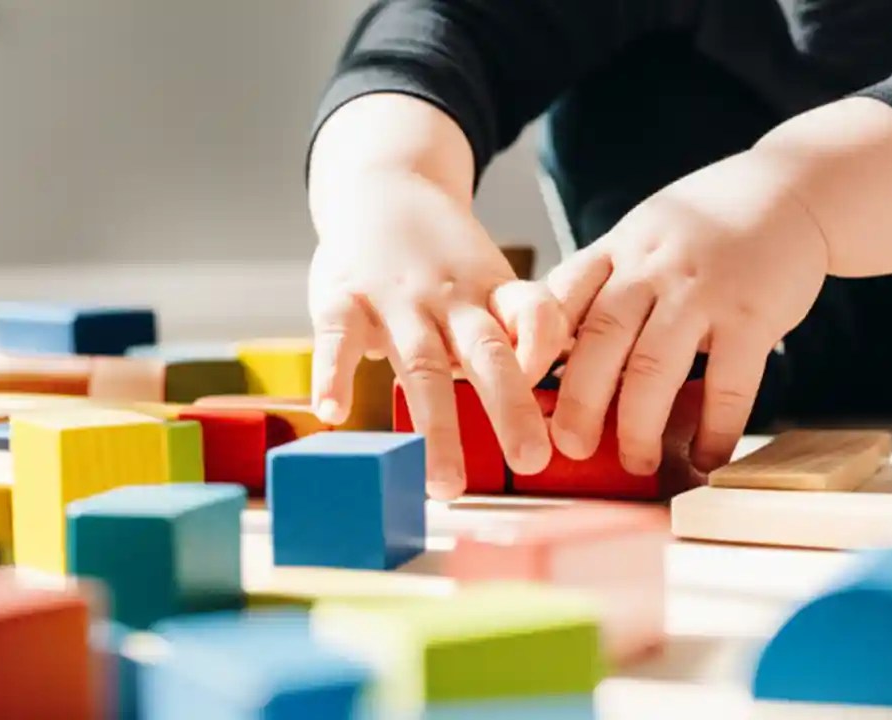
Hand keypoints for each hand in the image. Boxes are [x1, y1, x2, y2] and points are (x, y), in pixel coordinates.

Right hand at [308, 96, 566, 498]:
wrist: (381, 185)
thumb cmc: (444, 257)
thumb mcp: (490, 279)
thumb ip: (515, 327)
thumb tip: (558, 383)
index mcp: (494, 292)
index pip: (537, 314)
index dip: (549, 350)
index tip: (558, 402)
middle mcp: (451, 297)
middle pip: (488, 352)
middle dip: (510, 408)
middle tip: (531, 461)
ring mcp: (396, 299)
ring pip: (421, 364)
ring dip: (435, 426)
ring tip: (445, 485)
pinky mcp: (342, 297)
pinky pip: (337, 337)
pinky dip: (333, 373)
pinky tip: (333, 413)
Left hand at [546, 148, 829, 474]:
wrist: (792, 190)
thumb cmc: (710, 226)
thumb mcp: (644, 235)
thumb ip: (603, 281)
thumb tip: (556, 348)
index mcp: (620, 249)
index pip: (560, 298)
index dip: (533, 348)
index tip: (518, 391)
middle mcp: (653, 267)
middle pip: (599, 339)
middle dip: (578, 402)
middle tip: (568, 447)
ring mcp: (703, 290)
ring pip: (654, 367)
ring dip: (639, 426)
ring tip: (636, 463)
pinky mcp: (752, 315)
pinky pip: (728, 384)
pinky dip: (715, 429)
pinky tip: (706, 457)